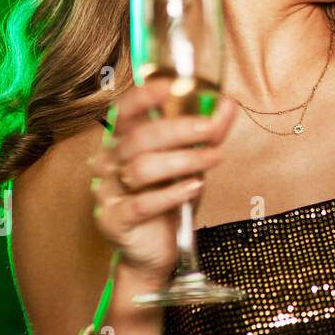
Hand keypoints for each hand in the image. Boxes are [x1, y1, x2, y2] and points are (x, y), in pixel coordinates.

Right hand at [86, 77, 238, 285]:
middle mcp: (108, 162)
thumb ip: (207, 132)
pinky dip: (172, 193)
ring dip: (184, 160)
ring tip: (214, 158)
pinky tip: (195, 186)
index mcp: (122, 141)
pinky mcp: (114, 220)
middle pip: (138, 138)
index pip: (124, 109)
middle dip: (178, 129)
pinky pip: (141, 203)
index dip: (146, 95)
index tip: (176, 84)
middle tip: (211, 129)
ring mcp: (107, 192)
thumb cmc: (169, 197)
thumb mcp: (192, 160)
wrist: (155, 249)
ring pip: (141, 168)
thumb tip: (227, 103)